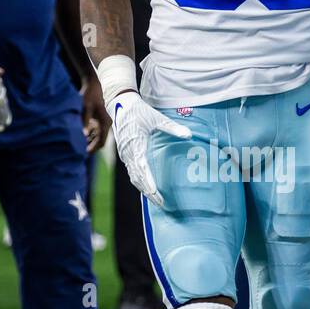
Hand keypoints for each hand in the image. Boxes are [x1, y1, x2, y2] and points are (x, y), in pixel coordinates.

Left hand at [81, 74, 109, 152]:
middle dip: (90, 147)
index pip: (101, 142)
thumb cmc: (89, 96)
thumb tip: (84, 134)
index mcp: (105, 123)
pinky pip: (93, 134)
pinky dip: (86, 137)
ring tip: (76, 146)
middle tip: (77, 152)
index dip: (93, 149)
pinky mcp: (97, 123)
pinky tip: (77, 137)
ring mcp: (102, 124)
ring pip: (96, 139)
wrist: (92, 86)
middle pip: (99, 142)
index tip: (83, 153)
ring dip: (88, 143)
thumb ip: (85, 121)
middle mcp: (105, 125)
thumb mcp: (85, 107)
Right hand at [111, 91, 190, 205]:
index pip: (142, 170)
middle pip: (138, 178)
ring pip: (134, 177)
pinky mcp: (125, 153)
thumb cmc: (138, 111)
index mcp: (135, 146)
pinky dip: (139, 182)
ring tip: (156, 200)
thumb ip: (172, 127)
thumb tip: (189, 135)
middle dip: (149, 192)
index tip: (155, 193)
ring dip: (144, 189)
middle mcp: (128, 153)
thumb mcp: (156, 118)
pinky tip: (147, 187)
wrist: (120, 104)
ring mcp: (125, 154)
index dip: (148, 183)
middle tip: (161, 203)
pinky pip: (132, 172)